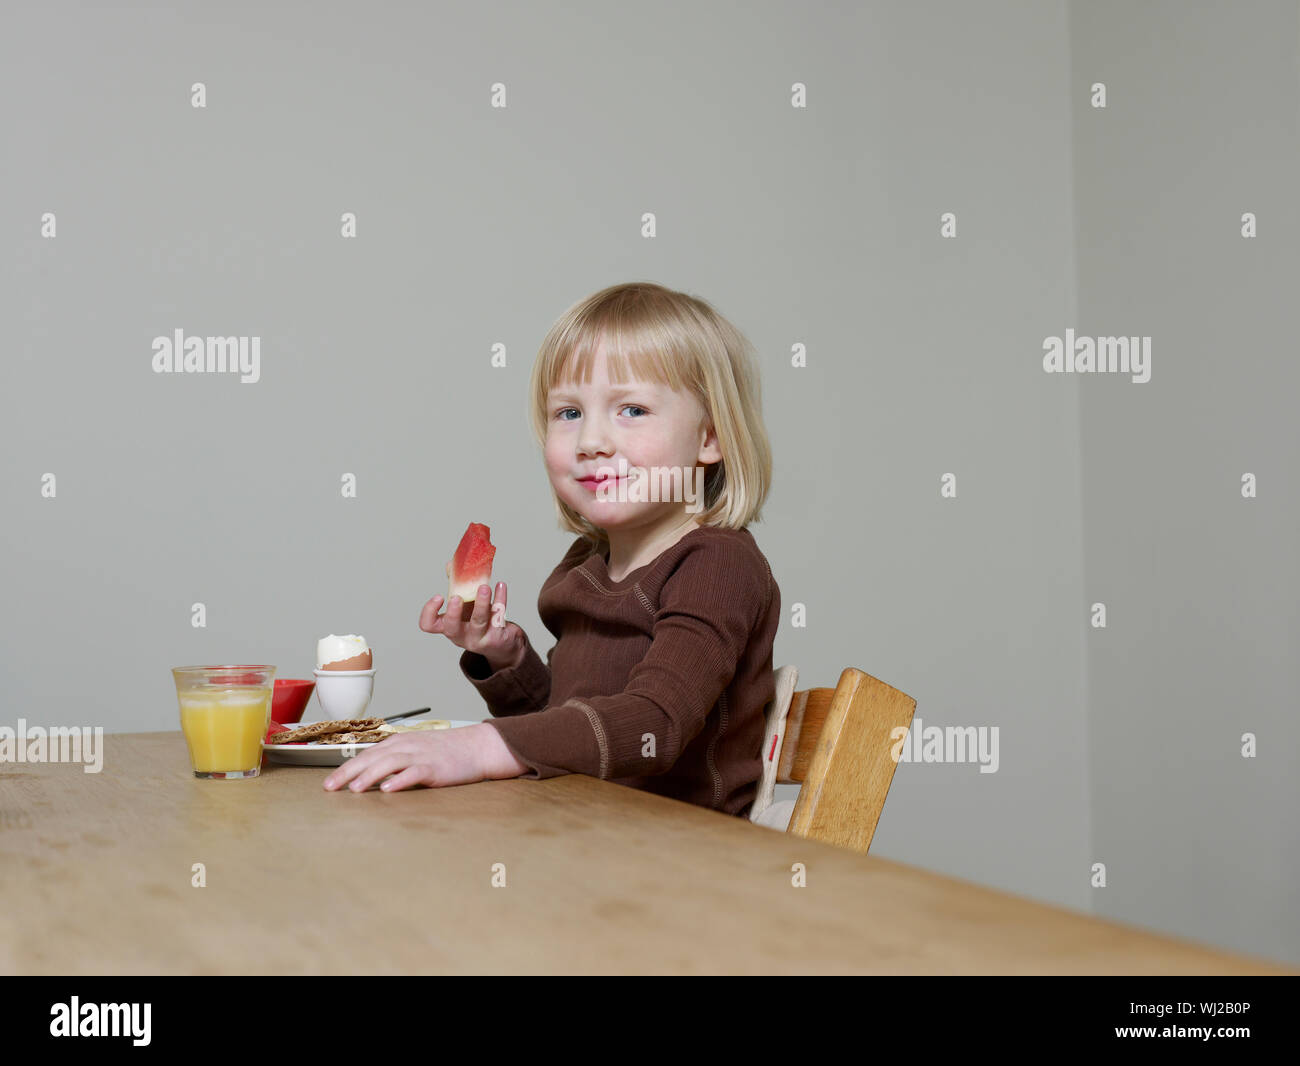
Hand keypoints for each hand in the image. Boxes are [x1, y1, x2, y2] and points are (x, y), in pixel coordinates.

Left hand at [322, 723, 525, 792]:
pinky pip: (414, 773)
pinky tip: (388, 789)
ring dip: (369, 776)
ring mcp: (421, 756)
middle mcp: (406, 746)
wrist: (477, 746)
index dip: (345, 768)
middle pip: (371, 758)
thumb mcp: (416, 750)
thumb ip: (395, 760)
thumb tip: (370, 775)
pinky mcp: (435, 767)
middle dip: (348, 773)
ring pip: (388, 763)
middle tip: (330, 788)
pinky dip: (400, 780)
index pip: (366, 755)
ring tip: (353, 789)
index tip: (328, 783)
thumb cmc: (446, 752)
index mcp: (399, 743)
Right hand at [419, 580, 525, 670]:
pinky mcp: (497, 636)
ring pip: (479, 621)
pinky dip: (500, 599)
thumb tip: (452, 565)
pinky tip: (501, 585)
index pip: (428, 625)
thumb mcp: (465, 606)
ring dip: (481, 603)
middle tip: (457, 597)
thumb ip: (457, 585)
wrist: (502, 643)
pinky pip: (498, 616)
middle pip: (452, 628)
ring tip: (484, 587)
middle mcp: (461, 635)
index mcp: (448, 626)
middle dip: (453, 613)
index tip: (439, 596)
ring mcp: (479, 638)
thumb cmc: (479, 622)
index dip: (429, 611)